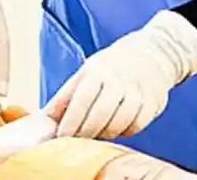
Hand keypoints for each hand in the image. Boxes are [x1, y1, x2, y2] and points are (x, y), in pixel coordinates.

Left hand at [44, 10, 196, 139]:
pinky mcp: (152, 103)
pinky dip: (124, 132)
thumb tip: (44, 119)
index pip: (81, 98)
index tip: (61, 136)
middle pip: (100, 113)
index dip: (71, 120)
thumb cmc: (112, 66)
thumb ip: (66, 96)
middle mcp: (118, 79)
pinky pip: (136, 125)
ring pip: (119, 122)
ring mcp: (137, 91)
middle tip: (76, 143)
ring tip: (95, 137)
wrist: (151, 53)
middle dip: (86, 131)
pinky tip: (116, 131)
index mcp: (96, 70)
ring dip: (105, 134)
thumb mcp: (85, 73)